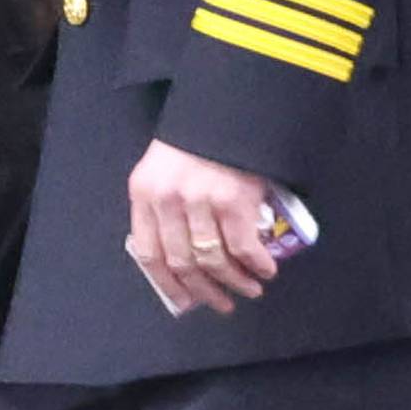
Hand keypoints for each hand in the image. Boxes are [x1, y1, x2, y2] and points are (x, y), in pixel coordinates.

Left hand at [126, 139, 276, 315]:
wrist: (228, 106)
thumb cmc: (196, 139)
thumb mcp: (164, 169)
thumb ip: (165, 208)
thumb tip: (183, 261)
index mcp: (144, 192)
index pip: (149, 253)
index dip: (168, 284)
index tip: (185, 301)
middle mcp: (168, 200)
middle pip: (183, 262)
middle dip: (206, 291)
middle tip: (223, 303)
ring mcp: (200, 200)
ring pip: (214, 260)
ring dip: (235, 281)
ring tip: (250, 288)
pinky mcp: (234, 200)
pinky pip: (244, 246)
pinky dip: (257, 264)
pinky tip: (266, 269)